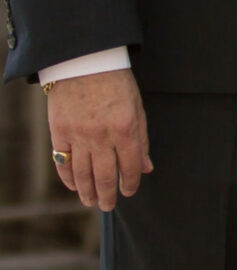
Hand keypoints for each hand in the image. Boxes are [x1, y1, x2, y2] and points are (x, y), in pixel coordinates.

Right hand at [45, 70, 150, 211]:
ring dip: (87, 192)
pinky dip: (67, 177)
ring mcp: (77, 135)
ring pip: (82, 174)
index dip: (130, 183)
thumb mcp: (137, 108)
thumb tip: (145, 168)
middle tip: (109, 206)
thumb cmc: (116, 83)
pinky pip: (62, 162)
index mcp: (125, 130)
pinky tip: (74, 186)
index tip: (129, 191)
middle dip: (108, 195)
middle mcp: (101, 136)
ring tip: (91, 201)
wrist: (84, 63)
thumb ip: (141, 140)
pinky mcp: (58, 132)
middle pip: (104, 176)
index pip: (129, 167)